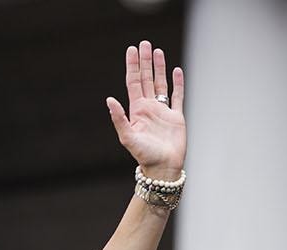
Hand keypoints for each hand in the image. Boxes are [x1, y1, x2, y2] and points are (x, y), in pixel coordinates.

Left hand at [106, 41, 185, 180]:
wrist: (163, 168)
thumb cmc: (144, 155)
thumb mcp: (127, 137)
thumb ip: (119, 118)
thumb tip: (109, 99)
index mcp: (137, 110)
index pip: (134, 82)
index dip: (132, 66)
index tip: (131, 50)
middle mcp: (149, 107)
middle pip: (147, 78)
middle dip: (145, 61)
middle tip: (144, 43)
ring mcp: (163, 111)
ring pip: (161, 83)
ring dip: (159, 67)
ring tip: (157, 51)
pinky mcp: (177, 116)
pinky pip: (177, 96)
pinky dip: (178, 83)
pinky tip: (176, 70)